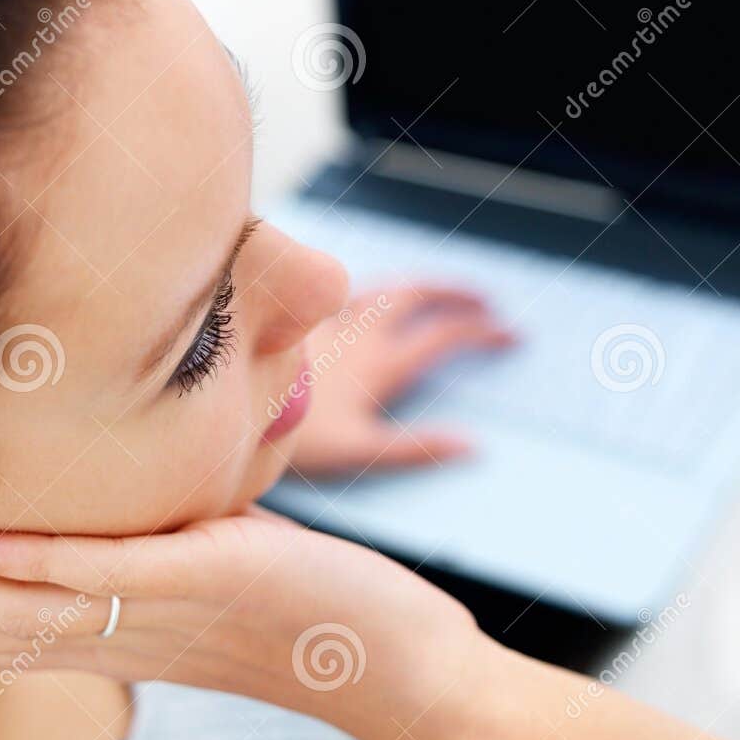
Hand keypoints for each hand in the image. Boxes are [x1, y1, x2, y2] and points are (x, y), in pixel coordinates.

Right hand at [0, 509, 482, 739]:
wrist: (401, 670)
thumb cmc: (307, 624)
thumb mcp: (203, 596)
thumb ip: (137, 575)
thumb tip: (87, 543)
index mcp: (112, 646)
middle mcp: (120, 643)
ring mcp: (161, 618)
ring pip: (22, 611)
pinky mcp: (211, 584)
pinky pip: (111, 577)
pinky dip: (39, 562)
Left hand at [288, 285, 514, 475]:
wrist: (225, 414)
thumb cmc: (291, 441)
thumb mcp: (360, 452)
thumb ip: (416, 450)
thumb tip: (473, 446)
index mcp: (380, 363)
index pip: (445, 335)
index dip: (484, 331)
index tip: (514, 334)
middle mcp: (356, 333)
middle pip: (417, 295)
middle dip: (456, 294)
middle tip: (485, 302)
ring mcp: (326, 324)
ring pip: (379, 289)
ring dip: (415, 286)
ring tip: (435, 292)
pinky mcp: (298, 324)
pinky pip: (339, 296)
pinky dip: (366, 294)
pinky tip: (361, 302)